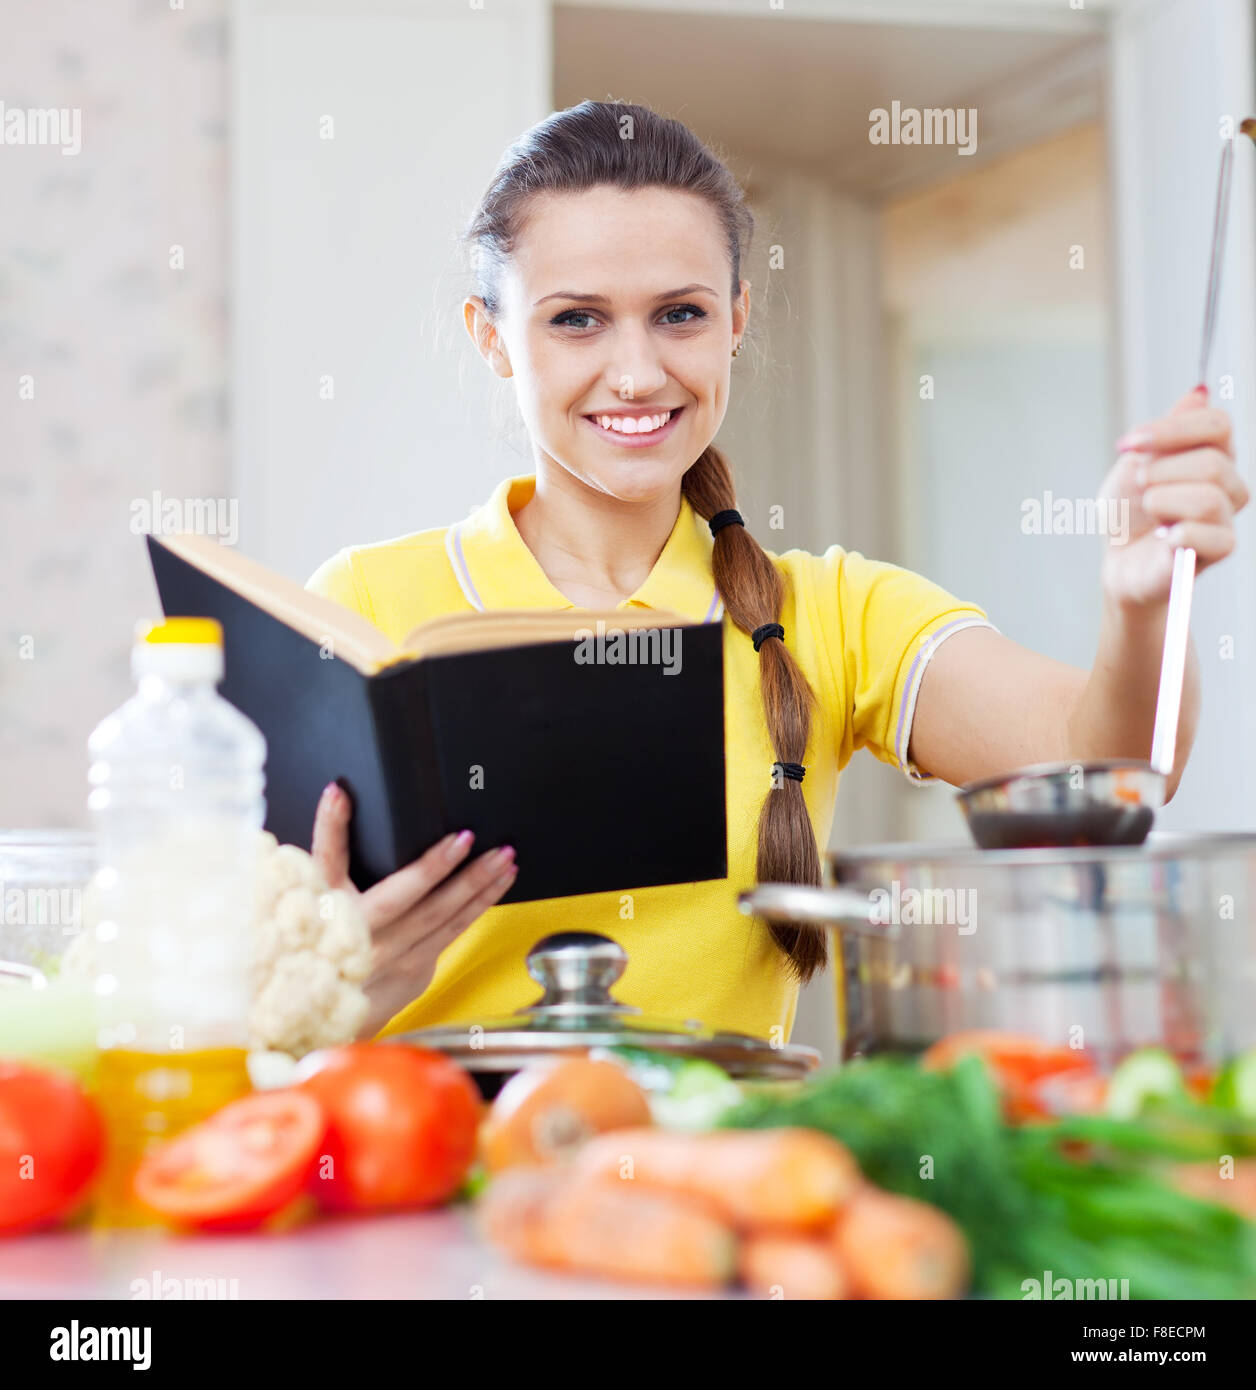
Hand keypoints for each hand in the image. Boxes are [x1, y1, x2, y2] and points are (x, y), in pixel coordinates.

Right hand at [310, 782, 517, 1036]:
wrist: (336, 1009)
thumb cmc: (333, 942)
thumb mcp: (321, 896)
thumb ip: (330, 851)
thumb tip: (341, 794)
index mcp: (327, 907)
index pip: (325, 860)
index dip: (331, 827)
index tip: (339, 794)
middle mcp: (356, 934)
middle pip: (398, 897)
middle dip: (434, 867)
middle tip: (465, 837)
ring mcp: (391, 954)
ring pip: (438, 915)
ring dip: (475, 882)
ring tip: (502, 854)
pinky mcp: (417, 966)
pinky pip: (455, 929)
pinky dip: (482, 902)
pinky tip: (502, 879)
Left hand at [1099, 385, 1247, 607]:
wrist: (1117, 561)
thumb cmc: (1128, 513)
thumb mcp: (1136, 463)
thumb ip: (1167, 431)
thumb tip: (1199, 393)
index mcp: (1213, 454)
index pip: (1216, 424)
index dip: (1171, 429)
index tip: (1128, 444)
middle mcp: (1229, 483)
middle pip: (1211, 462)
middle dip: (1159, 474)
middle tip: (1140, 489)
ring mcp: (1227, 516)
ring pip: (1209, 498)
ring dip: (1163, 504)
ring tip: (1151, 515)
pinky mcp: (1220, 550)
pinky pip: (1212, 535)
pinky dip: (1177, 535)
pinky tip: (1164, 538)